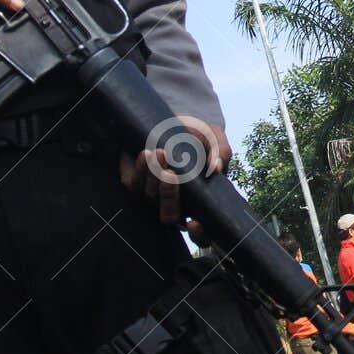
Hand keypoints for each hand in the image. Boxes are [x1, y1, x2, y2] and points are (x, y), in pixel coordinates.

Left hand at [118, 115, 232, 227]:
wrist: (171, 119)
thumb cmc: (197, 135)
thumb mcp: (214, 138)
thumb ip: (221, 152)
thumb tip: (217, 168)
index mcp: (199, 204)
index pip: (201, 235)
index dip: (199, 234)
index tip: (194, 223)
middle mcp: (176, 205)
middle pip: (170, 218)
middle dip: (169, 197)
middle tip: (172, 174)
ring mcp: (153, 196)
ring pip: (150, 200)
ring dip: (155, 179)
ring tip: (161, 153)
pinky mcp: (134, 183)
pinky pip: (132, 185)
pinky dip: (139, 170)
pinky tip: (146, 154)